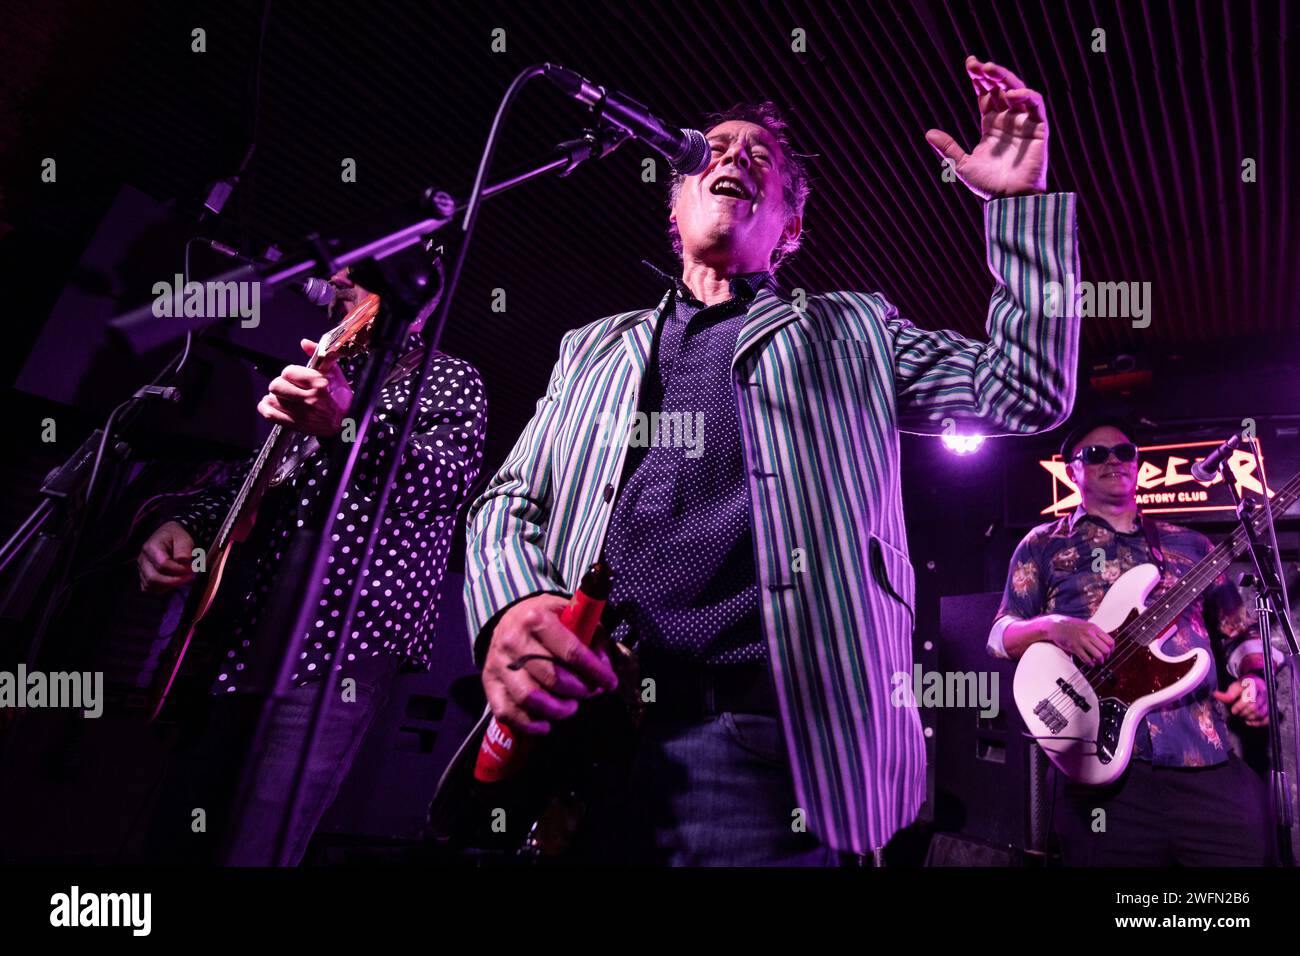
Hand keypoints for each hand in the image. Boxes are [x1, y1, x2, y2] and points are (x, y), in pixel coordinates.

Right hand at [138, 520, 195, 592]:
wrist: (169, 535)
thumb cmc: (177, 536)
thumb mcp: (183, 538)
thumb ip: (184, 549)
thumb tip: (183, 561)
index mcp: (151, 547)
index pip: (162, 565)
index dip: (179, 569)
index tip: (193, 568)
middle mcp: (143, 559)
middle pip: (153, 578)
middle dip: (174, 580)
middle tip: (189, 576)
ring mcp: (142, 569)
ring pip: (150, 586)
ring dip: (169, 586)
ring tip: (182, 578)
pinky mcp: (144, 576)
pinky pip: (149, 588)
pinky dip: (162, 589)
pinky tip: (174, 581)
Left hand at [257, 340, 353, 436]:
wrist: (347, 423)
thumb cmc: (341, 399)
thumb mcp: (335, 374)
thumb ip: (320, 356)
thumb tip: (305, 343)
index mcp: (319, 384)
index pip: (288, 372)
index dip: (289, 372)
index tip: (293, 376)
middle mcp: (310, 399)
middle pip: (276, 385)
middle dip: (279, 384)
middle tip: (286, 386)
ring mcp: (302, 413)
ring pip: (272, 399)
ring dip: (273, 396)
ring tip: (281, 396)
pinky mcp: (296, 425)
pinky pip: (270, 414)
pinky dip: (266, 408)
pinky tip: (272, 404)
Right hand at [482, 593, 618, 735]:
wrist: (509, 618)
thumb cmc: (545, 619)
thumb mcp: (570, 614)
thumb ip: (591, 636)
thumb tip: (603, 666)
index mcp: (537, 619)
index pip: (571, 652)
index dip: (595, 672)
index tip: (609, 683)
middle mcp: (514, 640)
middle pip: (553, 678)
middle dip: (579, 691)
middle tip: (590, 692)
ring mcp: (499, 663)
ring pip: (530, 699)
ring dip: (557, 710)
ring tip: (570, 707)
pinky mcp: (489, 682)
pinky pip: (507, 713)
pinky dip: (530, 724)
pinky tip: (546, 723)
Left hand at [926, 55, 1048, 199]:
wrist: (1010, 200)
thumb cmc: (988, 185)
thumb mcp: (962, 165)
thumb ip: (948, 148)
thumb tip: (928, 133)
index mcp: (991, 124)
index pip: (986, 94)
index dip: (978, 79)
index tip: (969, 64)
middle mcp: (1008, 119)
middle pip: (1000, 88)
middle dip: (989, 74)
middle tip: (976, 64)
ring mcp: (1023, 122)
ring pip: (1018, 90)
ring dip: (1005, 78)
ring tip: (989, 69)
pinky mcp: (1038, 127)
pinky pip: (1035, 104)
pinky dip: (1025, 96)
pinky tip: (1010, 94)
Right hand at [1043, 614, 1114, 664]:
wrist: (1056, 625)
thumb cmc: (1071, 625)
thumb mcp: (1086, 625)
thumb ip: (1096, 632)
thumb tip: (1106, 643)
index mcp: (1094, 628)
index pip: (1110, 641)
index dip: (1111, 650)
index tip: (1109, 653)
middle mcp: (1089, 634)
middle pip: (1106, 650)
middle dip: (1106, 657)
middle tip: (1103, 659)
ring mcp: (1082, 641)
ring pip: (1098, 655)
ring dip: (1099, 661)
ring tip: (1097, 662)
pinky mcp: (1074, 647)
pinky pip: (1086, 659)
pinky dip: (1090, 664)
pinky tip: (1090, 663)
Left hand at [1214, 676, 1268, 726]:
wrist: (1257, 684)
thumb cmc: (1244, 687)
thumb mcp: (1234, 687)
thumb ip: (1227, 693)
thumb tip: (1215, 695)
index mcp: (1254, 686)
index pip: (1248, 698)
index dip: (1239, 706)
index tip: (1233, 710)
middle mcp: (1263, 694)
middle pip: (1254, 708)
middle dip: (1242, 713)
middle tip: (1236, 713)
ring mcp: (1268, 703)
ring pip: (1260, 714)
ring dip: (1248, 718)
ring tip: (1242, 716)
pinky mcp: (1271, 710)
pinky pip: (1267, 719)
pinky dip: (1257, 723)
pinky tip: (1249, 722)